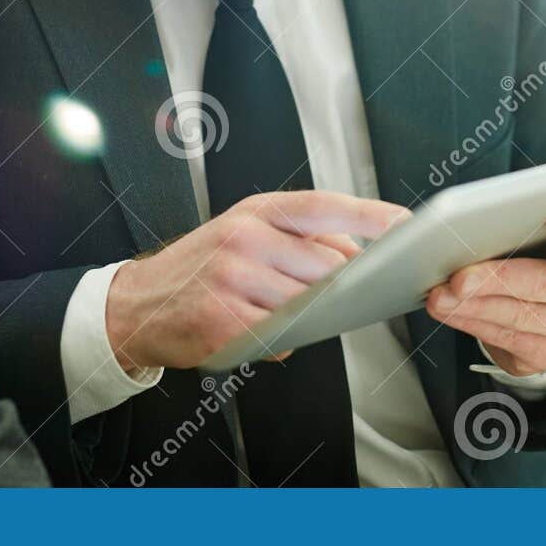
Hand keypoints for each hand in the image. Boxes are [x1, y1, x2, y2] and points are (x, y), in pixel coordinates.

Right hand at [106, 191, 409, 370]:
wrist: (139, 305)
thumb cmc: (201, 267)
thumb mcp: (246, 232)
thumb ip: (301, 237)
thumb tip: (356, 252)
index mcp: (255, 212)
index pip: (323, 206)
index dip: (369, 214)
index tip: (405, 224)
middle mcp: (244, 237)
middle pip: (326, 265)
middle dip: (342, 284)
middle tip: (346, 294)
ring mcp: (233, 279)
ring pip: (307, 303)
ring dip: (308, 315)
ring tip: (280, 310)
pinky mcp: (225, 321)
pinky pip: (281, 335)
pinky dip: (282, 339)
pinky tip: (261, 330)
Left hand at [426, 209, 545, 376]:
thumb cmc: (542, 254)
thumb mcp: (545, 235)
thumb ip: (528, 224)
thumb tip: (476, 221)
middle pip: (545, 285)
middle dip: (496, 280)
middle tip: (458, 278)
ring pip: (520, 316)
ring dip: (473, 307)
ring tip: (439, 296)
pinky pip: (506, 338)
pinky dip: (471, 322)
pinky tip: (448, 311)